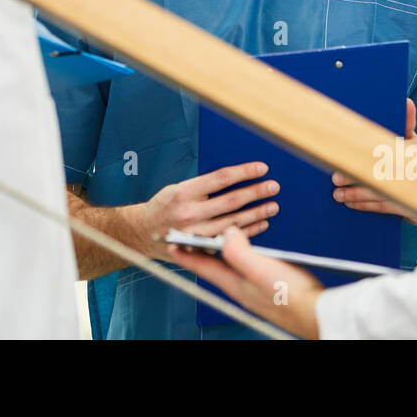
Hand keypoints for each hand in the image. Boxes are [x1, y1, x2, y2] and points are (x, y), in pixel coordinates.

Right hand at [132, 162, 279, 261]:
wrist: (142, 233)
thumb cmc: (163, 206)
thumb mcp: (177, 189)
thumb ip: (203, 187)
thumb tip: (235, 178)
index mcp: (184, 192)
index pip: (221, 178)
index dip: (244, 172)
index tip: (262, 168)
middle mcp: (190, 213)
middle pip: (231, 201)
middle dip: (256, 192)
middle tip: (273, 186)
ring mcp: (196, 233)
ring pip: (234, 222)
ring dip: (257, 213)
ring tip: (272, 205)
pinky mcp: (200, 248)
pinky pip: (230, 239)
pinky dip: (248, 231)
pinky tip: (261, 223)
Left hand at [171, 226, 322, 338]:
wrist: (319, 313)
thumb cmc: (291, 296)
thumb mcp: (261, 270)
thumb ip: (239, 252)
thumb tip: (228, 232)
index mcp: (234, 284)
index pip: (202, 267)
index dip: (186, 254)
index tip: (171, 243)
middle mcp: (242, 288)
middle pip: (214, 266)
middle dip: (201, 251)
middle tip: (189, 238)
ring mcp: (255, 289)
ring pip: (232, 266)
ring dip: (223, 251)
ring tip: (217, 238)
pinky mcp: (270, 287)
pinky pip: (249, 267)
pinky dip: (244, 254)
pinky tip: (252, 249)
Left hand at [332, 97, 416, 224]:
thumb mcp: (413, 138)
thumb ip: (406, 122)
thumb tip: (406, 101)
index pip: (392, 148)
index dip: (369, 152)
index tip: (348, 151)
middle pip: (382, 173)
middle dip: (356, 176)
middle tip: (335, 177)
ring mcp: (416, 191)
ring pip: (381, 192)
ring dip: (357, 194)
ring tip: (337, 194)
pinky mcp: (412, 208)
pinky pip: (385, 207)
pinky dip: (365, 205)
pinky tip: (350, 202)